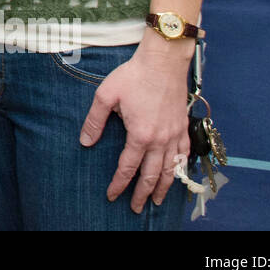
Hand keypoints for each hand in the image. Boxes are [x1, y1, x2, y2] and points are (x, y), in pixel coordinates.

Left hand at [79, 42, 190, 212]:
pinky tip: (177, 174)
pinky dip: (181, 169)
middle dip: (142, 194)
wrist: (163, 62)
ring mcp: (174, 135)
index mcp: (140, 134)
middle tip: (136, 208)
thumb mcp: (105, 95)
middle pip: (151, 175)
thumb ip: (94, 121)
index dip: (119, 183)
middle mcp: (160, 140)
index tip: (112, 195)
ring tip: (156, 200)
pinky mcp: (183, 127)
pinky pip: (185, 154)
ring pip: (171, 169)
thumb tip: (85, 142)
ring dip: (163, 187)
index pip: (128, 167)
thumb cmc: (133, 76)